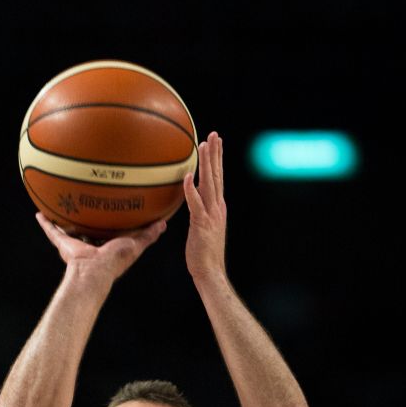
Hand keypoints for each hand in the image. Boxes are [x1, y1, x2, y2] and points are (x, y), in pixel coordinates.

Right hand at [35, 212, 166, 282]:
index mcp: (107, 244)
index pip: (108, 231)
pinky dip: (45, 224)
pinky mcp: (64, 243)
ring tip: (59, 205)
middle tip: (85, 204)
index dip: (109, 222)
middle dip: (86, 220)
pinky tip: (39, 213)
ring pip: (68, 229)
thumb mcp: (136, 244)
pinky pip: (52, 231)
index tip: (110, 210)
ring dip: (63, 220)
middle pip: (87, 229)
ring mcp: (75, 244)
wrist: (95, 270)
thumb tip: (163, 224)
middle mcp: (90, 243)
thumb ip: (148, 235)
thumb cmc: (116, 260)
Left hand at [183, 131, 227, 280]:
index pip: (218, 178)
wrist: (210, 272)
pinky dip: (191, 190)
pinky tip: (187, 177)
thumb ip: (199, 212)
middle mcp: (217, 207)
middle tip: (214, 134)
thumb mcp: (203, 228)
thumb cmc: (203, 253)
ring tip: (204, 146)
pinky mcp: (201, 224)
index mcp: (218, 207)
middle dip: (216, 154)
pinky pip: (195, 204)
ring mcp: (211, 215)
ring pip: (209, 184)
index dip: (217, 160)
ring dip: (207, 164)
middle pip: (217, 176)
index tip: (216, 142)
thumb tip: (192, 202)